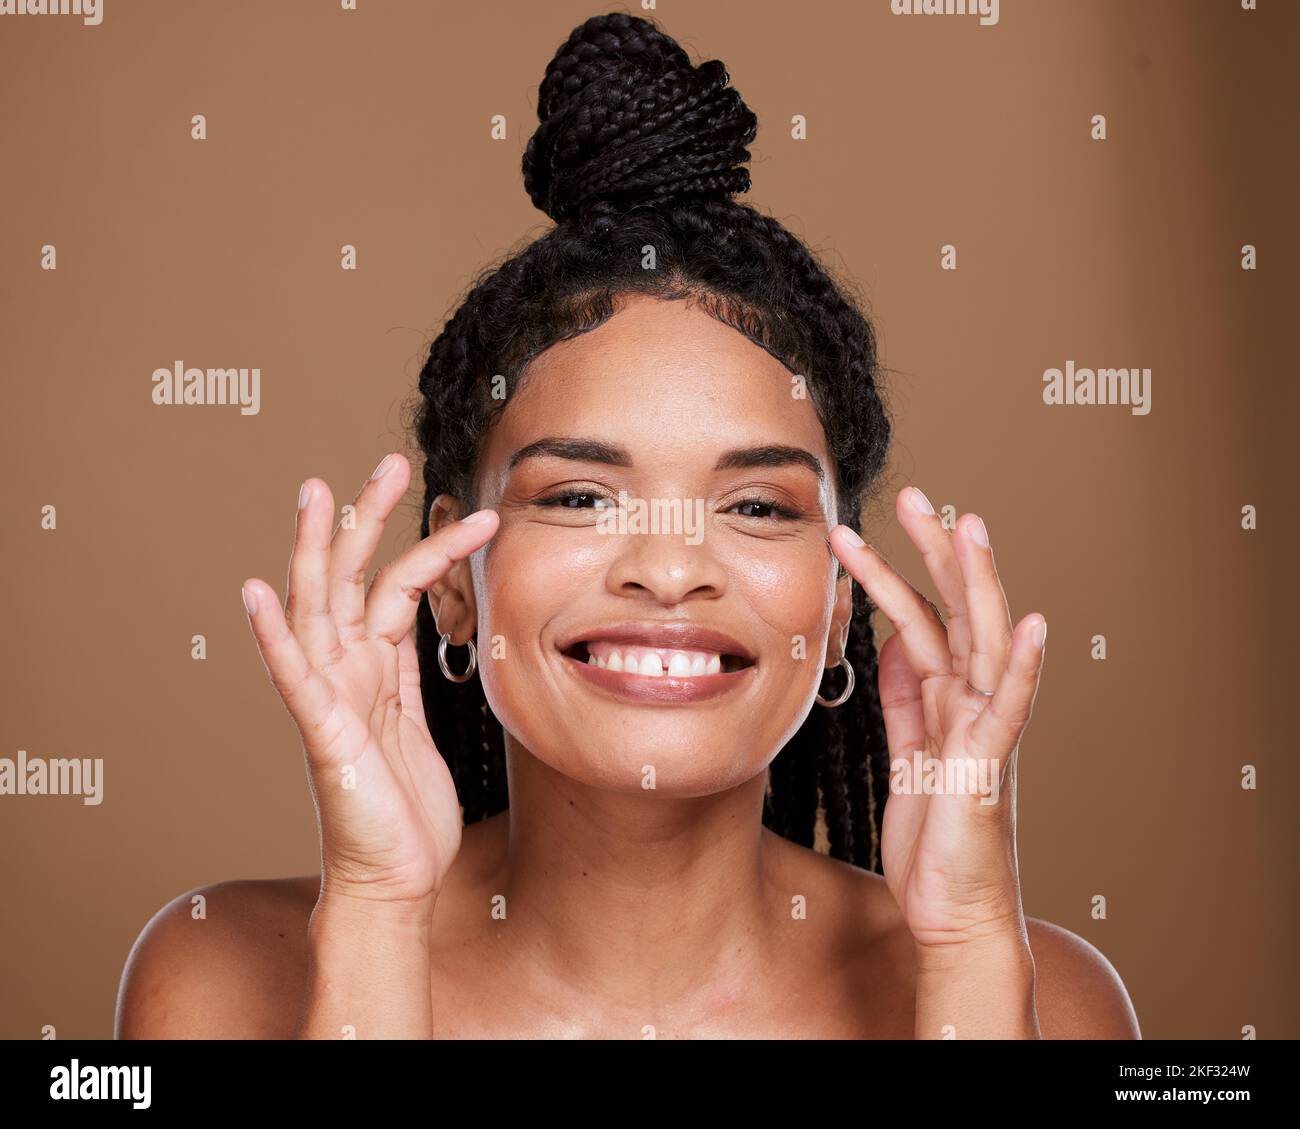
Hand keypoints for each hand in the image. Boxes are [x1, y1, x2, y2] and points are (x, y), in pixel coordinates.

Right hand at [240, 453, 497, 911]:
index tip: (450, 501)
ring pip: (319, 610)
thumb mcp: (417, 722)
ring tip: (316, 492)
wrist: (394, 880)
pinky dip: (273, 635)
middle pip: (351, 579)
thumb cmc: (405, 808)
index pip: (391, 586)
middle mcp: (346, 674)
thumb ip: (408, 670)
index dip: (417, 541)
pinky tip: (257, 594)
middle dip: (367, 519)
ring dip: (317, 550)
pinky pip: (292, 677)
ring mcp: (329, 699)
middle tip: (388, 462)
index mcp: (373, 669)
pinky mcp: (322, 735)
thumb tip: (423, 621)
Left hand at [829, 487, 1045, 953]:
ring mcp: (985, 732)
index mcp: (947, 703)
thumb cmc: (932, 840)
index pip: (927, 620)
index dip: (905, 572)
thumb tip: (890, 645)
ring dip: (976, 584)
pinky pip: (1009, 711)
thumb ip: (904, 702)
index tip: (875, 528)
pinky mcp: (989, 768)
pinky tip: (1030, 626)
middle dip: (936, 553)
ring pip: (981, 644)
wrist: (950, 914)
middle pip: (956, 613)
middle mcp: (971, 707)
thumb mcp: (906, 758)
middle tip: (917, 496)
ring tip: (969, 527)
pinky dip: (1020, 668)